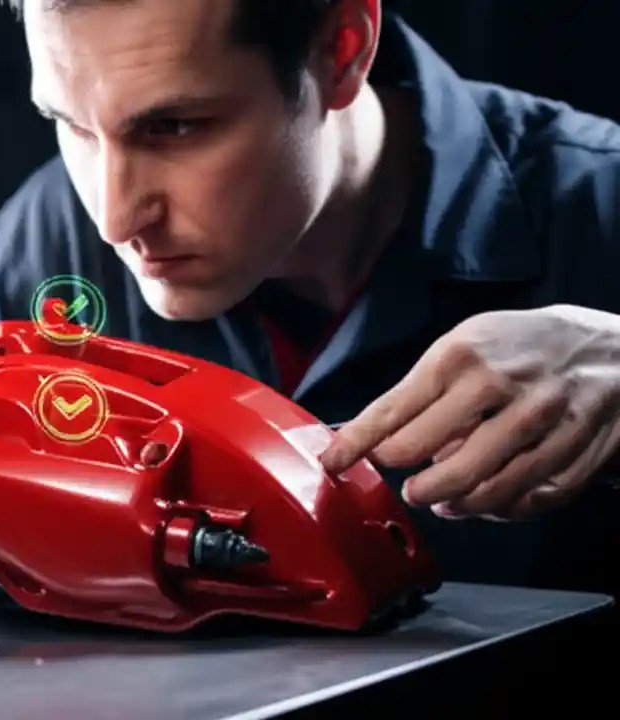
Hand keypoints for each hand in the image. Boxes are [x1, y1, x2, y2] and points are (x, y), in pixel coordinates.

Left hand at [319, 304, 619, 519]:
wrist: (608, 345)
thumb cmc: (518, 348)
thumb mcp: (463, 347)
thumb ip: (419, 394)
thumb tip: (374, 439)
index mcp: (460, 358)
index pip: (394, 411)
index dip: (356, 443)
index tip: (333, 462)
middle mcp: (502, 387)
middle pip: (434, 458)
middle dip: (411, 481)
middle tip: (406, 486)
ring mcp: (544, 420)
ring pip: (484, 487)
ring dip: (452, 502)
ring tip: (438, 498)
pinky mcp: (577, 448)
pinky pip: (529, 498)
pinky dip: (500, 509)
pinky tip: (484, 501)